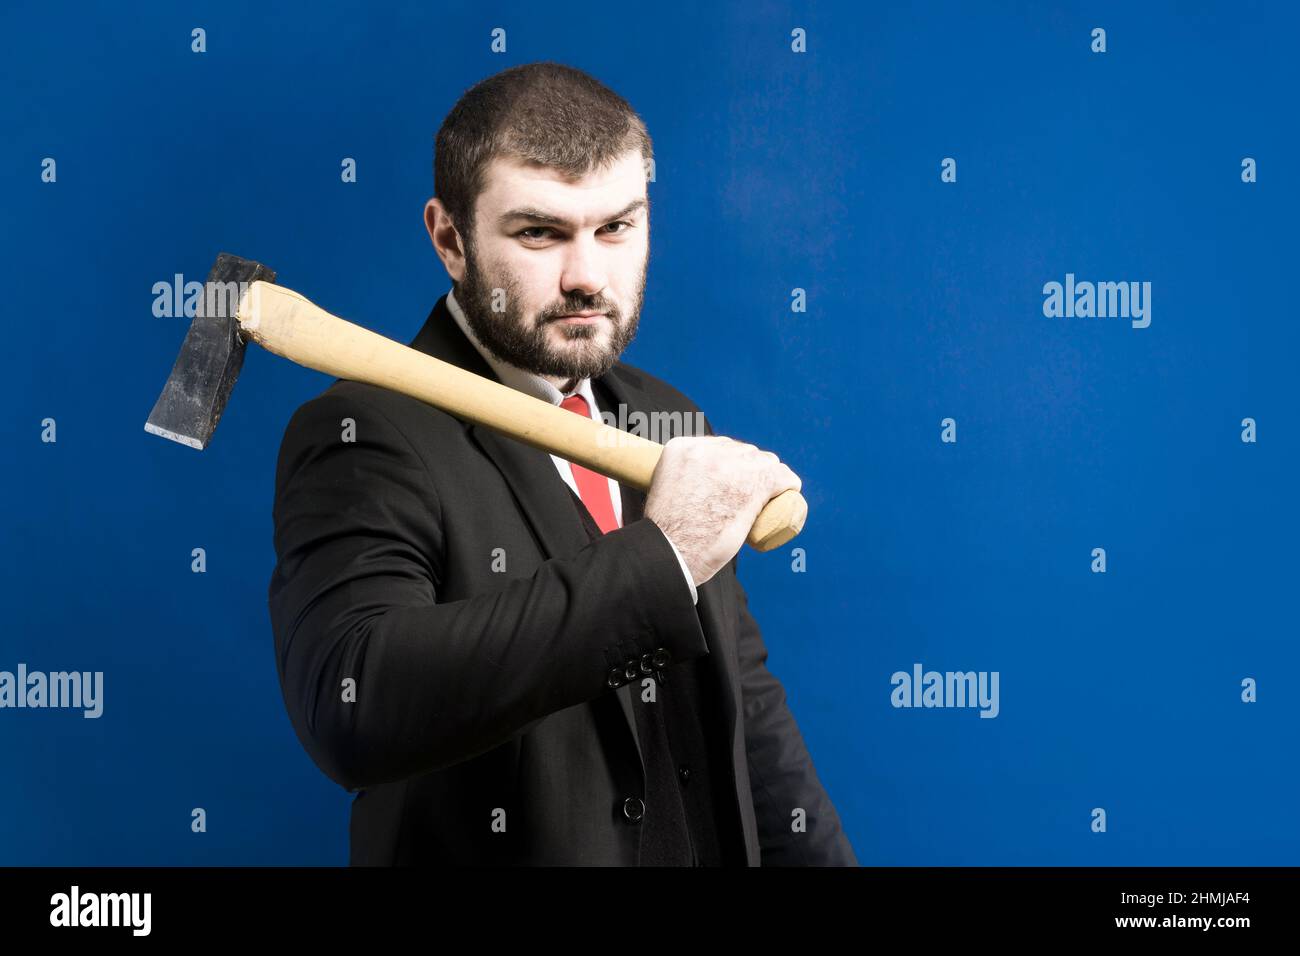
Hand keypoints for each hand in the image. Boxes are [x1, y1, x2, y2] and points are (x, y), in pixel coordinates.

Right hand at [644, 435, 800, 587]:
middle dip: (750, 469)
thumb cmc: (664, 534)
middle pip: (743, 452)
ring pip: (765, 463)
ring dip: (769, 478)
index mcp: (681, 447)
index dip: (730, 465)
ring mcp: (732, 465)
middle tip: (747, 496)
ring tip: (766, 498)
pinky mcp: (753, 483)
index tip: (731, 483)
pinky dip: (788, 486)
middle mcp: (708, 449)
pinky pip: (782, 478)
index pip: (720, 447)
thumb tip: (682, 490)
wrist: (670, 552)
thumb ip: (674, 482)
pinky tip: (788, 493)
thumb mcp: (663, 492)